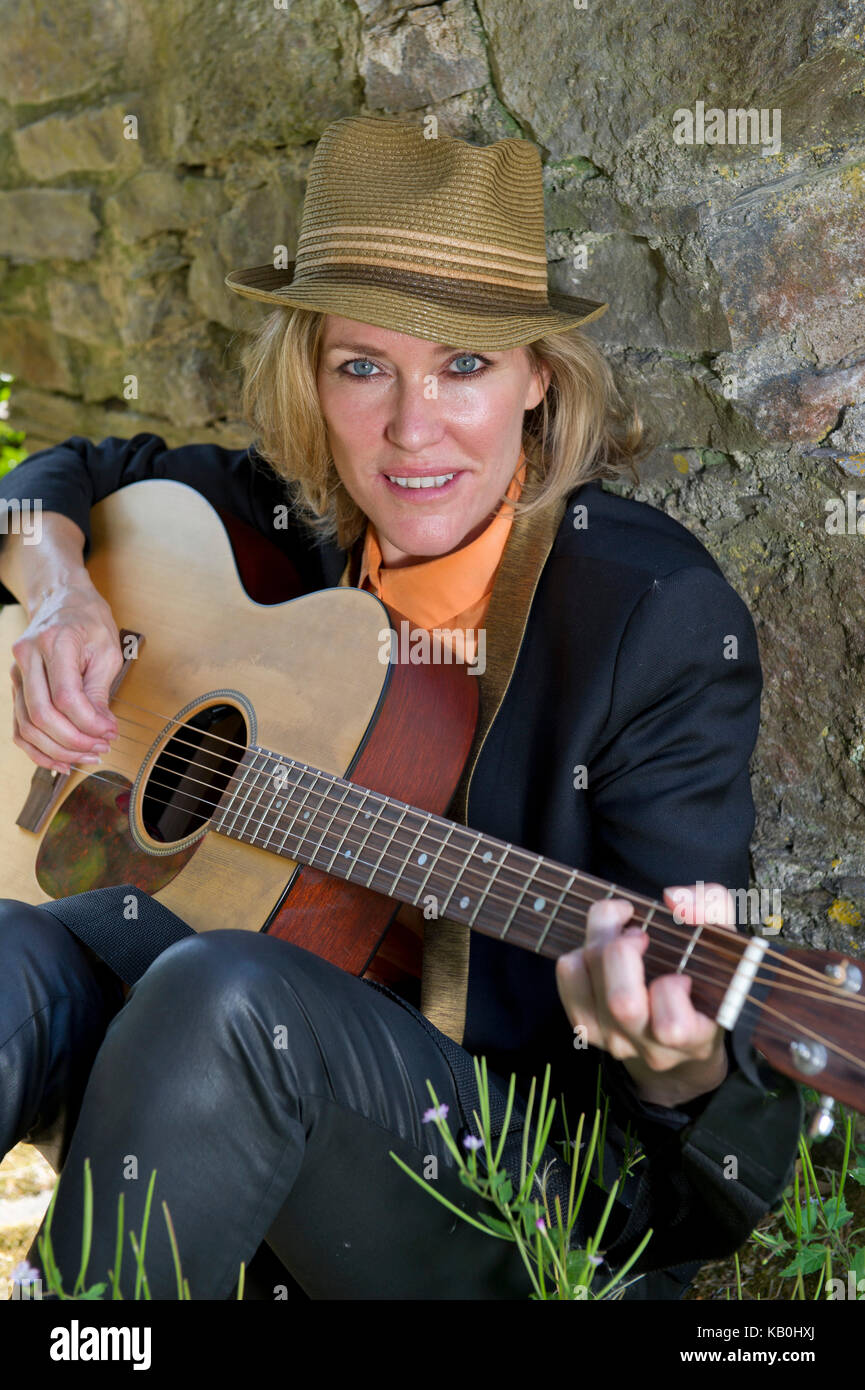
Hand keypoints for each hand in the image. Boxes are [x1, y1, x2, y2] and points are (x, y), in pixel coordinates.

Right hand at [10, 580, 121, 772]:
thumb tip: (102, 729)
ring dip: (58, 750)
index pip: (66, 696)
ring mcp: (17, 672)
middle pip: (42, 714)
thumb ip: (100, 691)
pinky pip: (19, 726)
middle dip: (74, 741)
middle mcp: (29, 657)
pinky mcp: (16, 686)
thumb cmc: (89, 622)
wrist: (61, 600)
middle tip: (101, 748)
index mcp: (56, 642)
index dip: (88, 722)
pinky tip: (60, 759)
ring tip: (86, 756)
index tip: (110, 733)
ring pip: (27, 725)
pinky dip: (37, 749)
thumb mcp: (107, 650)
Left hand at [555, 883, 733, 1108]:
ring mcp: (615, 1040)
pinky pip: (569, 977)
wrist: (682, 1026)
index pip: (671, 1027)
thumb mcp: (726, 938)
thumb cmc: (706, 974)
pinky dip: (580, 951)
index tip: (682, 974)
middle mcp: (651, 1048)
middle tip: (640, 935)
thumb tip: (674, 900)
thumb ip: (713, 907)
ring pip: (589, 983)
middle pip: (621, 1002)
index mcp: (693, 1038)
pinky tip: (600, 949)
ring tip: (621, 933)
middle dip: (625, 951)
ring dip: (599, 941)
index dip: (671, 990)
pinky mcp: (587, 1026)